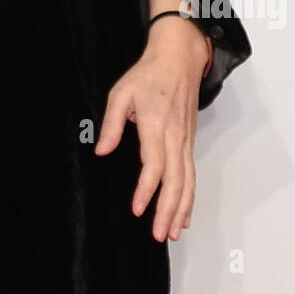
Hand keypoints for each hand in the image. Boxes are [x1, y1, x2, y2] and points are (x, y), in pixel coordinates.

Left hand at [94, 15, 209, 241]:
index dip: (146, 190)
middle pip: (175, 180)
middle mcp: (175, 136)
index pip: (154, 164)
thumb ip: (112, 124)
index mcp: (156, 125)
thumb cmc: (148, 74)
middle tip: (157, 234)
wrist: (178, 58)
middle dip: (167, 210)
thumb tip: (102, 151)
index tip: (137, 209)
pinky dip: (190, 197)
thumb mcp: (121, 92)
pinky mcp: (189, 142)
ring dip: (181, 209)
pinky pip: (192, 175)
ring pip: (187, 181)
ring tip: (171, 233)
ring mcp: (185, 141)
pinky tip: (184, 215)